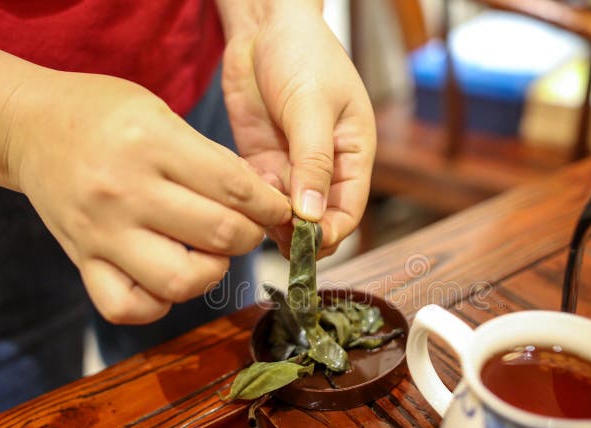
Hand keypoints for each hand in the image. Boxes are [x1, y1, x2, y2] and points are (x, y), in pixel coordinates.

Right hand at [8, 70, 291, 323]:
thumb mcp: (162, 114)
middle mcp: (124, 192)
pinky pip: (127, 307)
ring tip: (211, 254)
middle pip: (218, 235)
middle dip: (250, 236)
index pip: (234, 187)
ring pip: (179, 281)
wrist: (30, 126)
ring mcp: (101, 232)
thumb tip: (264, 202)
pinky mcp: (82, 261)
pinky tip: (168, 278)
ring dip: (212, 273)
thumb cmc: (106, 115)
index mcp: (150, 143)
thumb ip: (211, 159)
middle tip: (248, 228)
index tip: (279, 209)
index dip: (270, 205)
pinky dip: (157, 304)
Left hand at [220, 2, 375, 257]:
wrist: (265, 23)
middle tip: (274, 236)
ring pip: (284, 215)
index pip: (347, 211)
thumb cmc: (303, 53)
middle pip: (315, 220)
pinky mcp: (260, 161)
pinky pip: (256, 196)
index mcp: (352, 155)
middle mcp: (323, 168)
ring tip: (253, 215)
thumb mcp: (312, 105)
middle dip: (297, 234)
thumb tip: (311, 214)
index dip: (329, 232)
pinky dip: (248, 203)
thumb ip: (313, 160)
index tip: (306, 241)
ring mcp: (290, 166)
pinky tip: (238, 195)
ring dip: (270, 222)